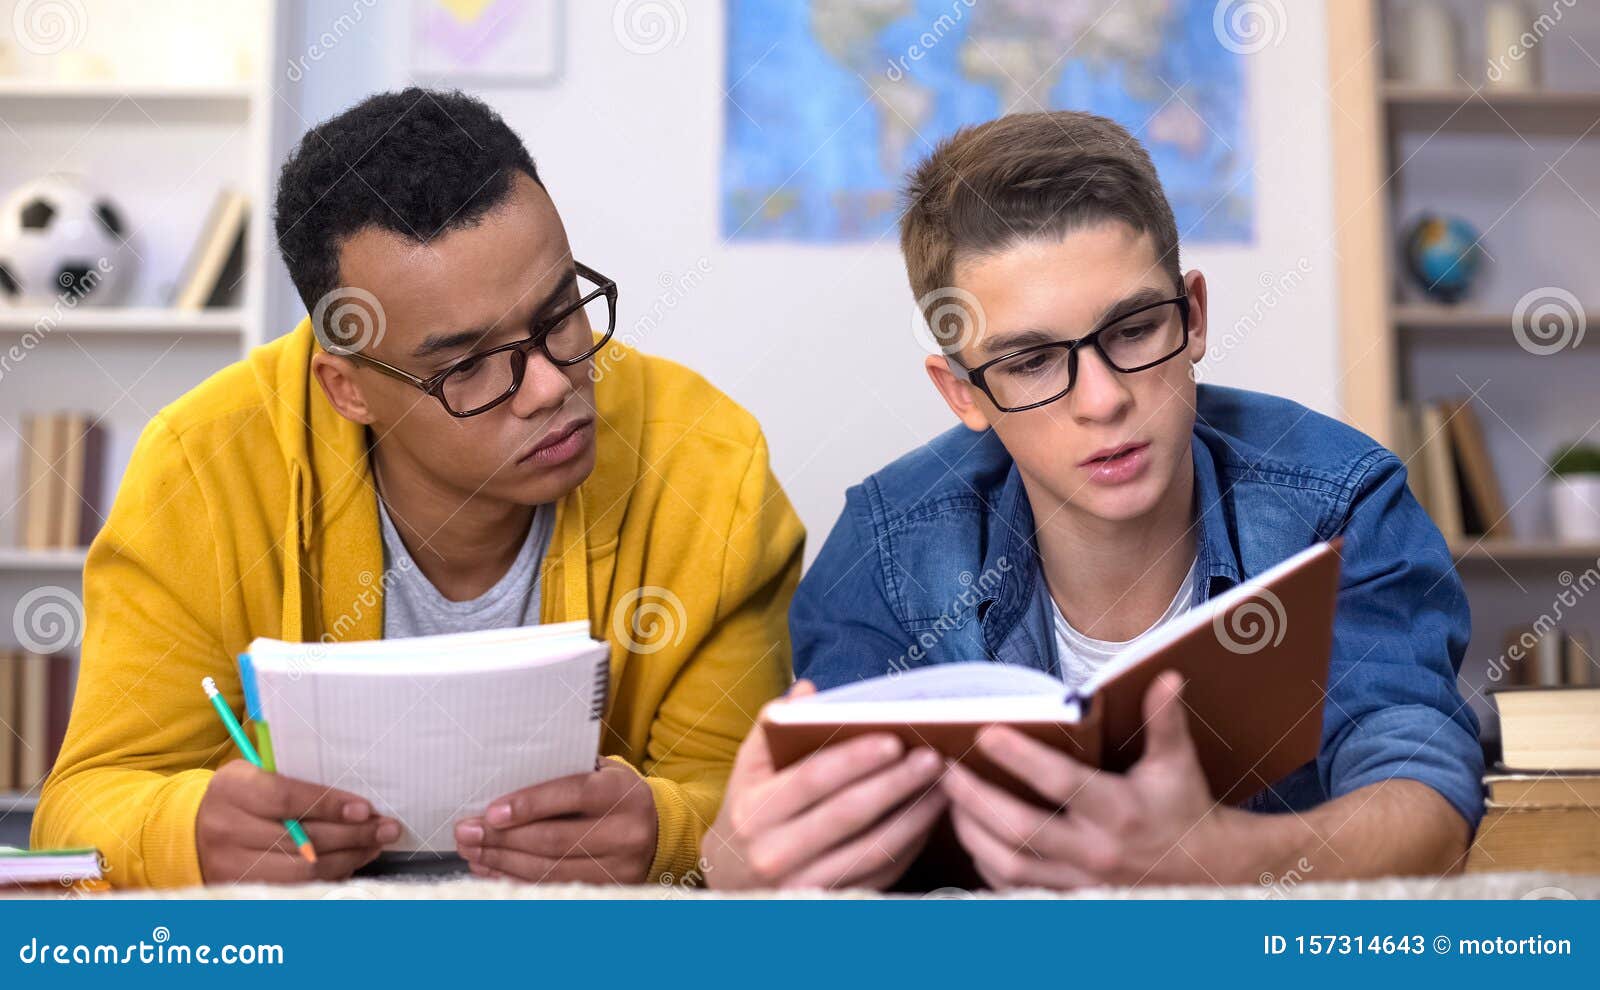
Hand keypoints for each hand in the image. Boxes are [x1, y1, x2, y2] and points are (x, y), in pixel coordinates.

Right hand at [196, 759, 399, 883]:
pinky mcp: (241, 889)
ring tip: (374, 845)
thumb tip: (352, 798)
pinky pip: (296, 889)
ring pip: (304, 870)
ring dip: (349, 859)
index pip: (290, 799)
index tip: (366, 810)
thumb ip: (294, 777)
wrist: (190, 832)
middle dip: (354, 835)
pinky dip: (329, 877)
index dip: (332, 805)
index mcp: (234, 789)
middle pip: (304, 839)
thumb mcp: (254, 772)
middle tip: (386, 828)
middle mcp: (228, 829)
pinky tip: (351, 863)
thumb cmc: (238, 796)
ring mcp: (232, 865)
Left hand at [453, 761, 657, 883]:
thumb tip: (501, 788)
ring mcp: (620, 867)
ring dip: (503, 863)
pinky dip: (518, 881)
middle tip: (467, 833)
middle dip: (503, 839)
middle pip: (554, 839)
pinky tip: (493, 871)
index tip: (491, 813)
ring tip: (473, 852)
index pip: (571, 795)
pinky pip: (554, 889)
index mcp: (621, 791)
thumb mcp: (600, 772)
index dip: (529, 804)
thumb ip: (562, 773)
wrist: (658, 828)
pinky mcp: (610, 890)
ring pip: (550, 870)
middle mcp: (626, 831)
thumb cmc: (614, 793)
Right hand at [702, 681, 948, 890]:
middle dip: (896, 783)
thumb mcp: (750, 767)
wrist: (732, 878)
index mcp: (754, 811)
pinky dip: (908, 845)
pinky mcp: (829, 902)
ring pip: (871, 849)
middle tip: (932, 758)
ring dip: (913, 816)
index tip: (893, 739)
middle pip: (848, 814)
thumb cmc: (750, 809)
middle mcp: (773, 853)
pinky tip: (928, 818)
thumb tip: (808, 691)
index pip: (812, 779)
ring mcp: (802, 885)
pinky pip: (878, 874)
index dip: (854, 759)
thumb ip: (773, 726)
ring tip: (943, 786)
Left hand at [943, 672, 1250, 889]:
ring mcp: (1079, 881)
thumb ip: (1165, 721)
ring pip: (1008, 864)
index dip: (1021, 757)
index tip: (985, 732)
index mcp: (1119, 811)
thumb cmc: (1182, 807)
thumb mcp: (1177, 763)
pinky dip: (984, 863)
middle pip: (1020, 829)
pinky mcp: (1069, 899)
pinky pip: (1014, 888)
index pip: (1061, 783)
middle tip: (944, 769)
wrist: (1206, 873)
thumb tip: (1167, 677)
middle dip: (974, 798)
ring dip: (970, 831)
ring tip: (947, 798)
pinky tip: (969, 834)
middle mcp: (1096, 851)